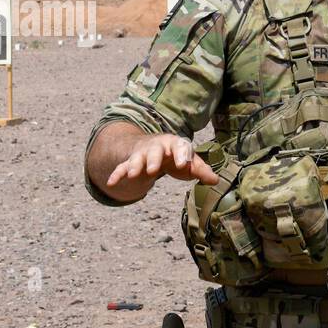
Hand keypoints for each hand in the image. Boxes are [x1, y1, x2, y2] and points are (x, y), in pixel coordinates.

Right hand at [105, 133, 219, 189]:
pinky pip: (122, 167)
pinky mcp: (131, 162)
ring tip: (132, 175)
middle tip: (153, 170)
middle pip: (155, 151)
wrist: (156, 147)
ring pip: (137, 158)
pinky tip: (111, 183)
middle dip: (154, 159)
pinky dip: (117, 174)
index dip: (181, 155)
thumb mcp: (189, 162)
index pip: (180, 147)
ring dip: (135, 165)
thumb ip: (201, 170)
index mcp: (175, 144)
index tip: (182, 165)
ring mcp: (142, 154)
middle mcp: (158, 147)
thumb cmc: (177, 156)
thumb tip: (216, 180)